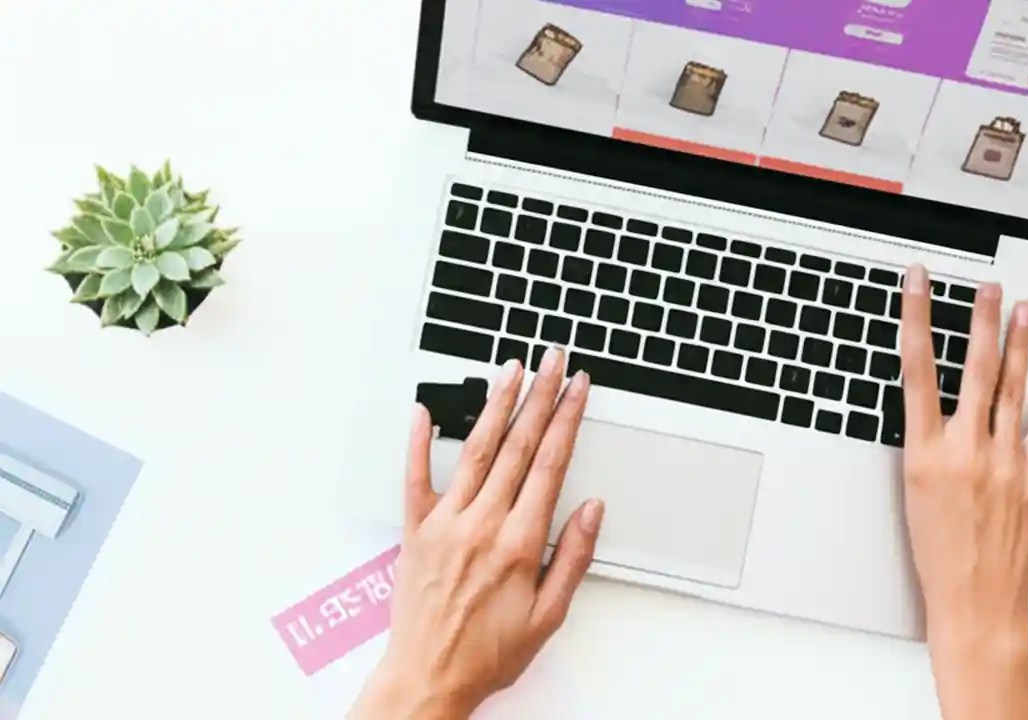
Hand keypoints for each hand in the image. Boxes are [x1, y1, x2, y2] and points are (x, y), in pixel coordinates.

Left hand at [349, 349, 602, 719]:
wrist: (428, 678)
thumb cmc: (487, 654)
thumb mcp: (549, 616)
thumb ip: (572, 556)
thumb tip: (590, 509)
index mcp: (518, 542)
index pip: (550, 463)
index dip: (567, 419)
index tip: (578, 388)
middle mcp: (480, 524)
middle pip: (518, 445)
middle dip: (540, 397)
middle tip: (553, 362)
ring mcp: (444, 523)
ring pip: (476, 450)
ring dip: (496, 405)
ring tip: (511, 371)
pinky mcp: (414, 531)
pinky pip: (415, 477)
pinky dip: (419, 441)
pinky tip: (426, 411)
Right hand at [899, 265, 1027, 719]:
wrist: (976, 603)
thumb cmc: (938, 558)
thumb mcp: (911, 494)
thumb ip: (927, 446)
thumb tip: (934, 413)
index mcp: (925, 452)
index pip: (916, 370)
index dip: (915, 319)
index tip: (917, 285)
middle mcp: (966, 449)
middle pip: (973, 369)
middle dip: (979, 321)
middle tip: (986, 287)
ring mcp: (1005, 462)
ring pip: (1012, 389)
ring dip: (1019, 345)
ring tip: (1024, 311)